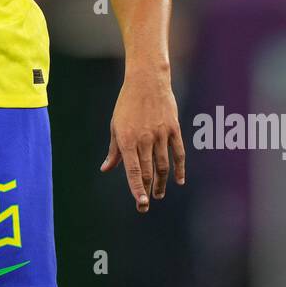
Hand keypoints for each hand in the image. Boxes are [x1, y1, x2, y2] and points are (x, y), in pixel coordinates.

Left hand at [100, 65, 185, 211]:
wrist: (146, 80)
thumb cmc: (127, 104)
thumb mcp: (115, 126)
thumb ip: (113, 150)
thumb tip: (105, 169)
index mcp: (127, 139)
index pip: (133, 170)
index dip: (137, 189)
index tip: (141, 203)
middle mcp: (144, 139)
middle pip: (149, 172)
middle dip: (147, 191)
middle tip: (145, 205)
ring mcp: (161, 134)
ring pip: (163, 166)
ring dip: (161, 183)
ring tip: (158, 194)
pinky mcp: (173, 129)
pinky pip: (178, 153)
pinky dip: (179, 168)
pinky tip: (179, 180)